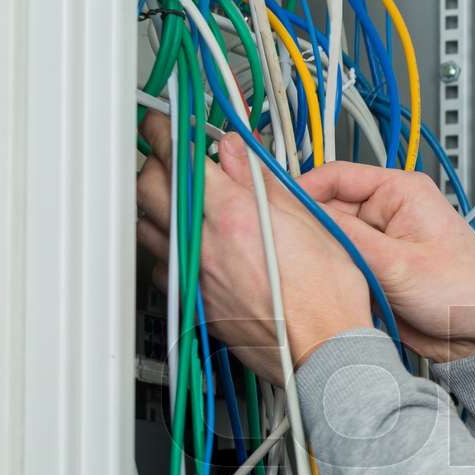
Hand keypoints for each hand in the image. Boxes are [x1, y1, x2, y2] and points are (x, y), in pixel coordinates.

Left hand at [135, 115, 374, 382]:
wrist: (325, 350)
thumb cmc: (328, 296)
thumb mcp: (311, 222)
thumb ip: (264, 182)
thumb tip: (240, 153)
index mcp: (234, 214)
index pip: (181, 157)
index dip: (166, 132)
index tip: (164, 124)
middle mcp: (205, 243)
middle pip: (149, 188)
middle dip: (154, 164)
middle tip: (170, 158)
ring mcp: (195, 275)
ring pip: (146, 227)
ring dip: (153, 206)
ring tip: (175, 200)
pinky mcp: (194, 302)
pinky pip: (160, 267)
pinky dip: (164, 249)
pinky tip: (186, 248)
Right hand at [298, 162, 474, 362]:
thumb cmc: (467, 293)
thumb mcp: (399, 263)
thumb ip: (349, 237)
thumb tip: (305, 214)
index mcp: (402, 191)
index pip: (336, 175)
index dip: (303, 190)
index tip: (277, 209)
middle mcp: (390, 211)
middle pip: (328, 207)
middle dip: (309, 228)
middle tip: (286, 246)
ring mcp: (381, 241)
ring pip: (330, 239)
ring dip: (321, 254)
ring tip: (310, 269)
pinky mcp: (376, 268)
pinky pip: (341, 263)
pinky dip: (331, 273)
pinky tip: (324, 285)